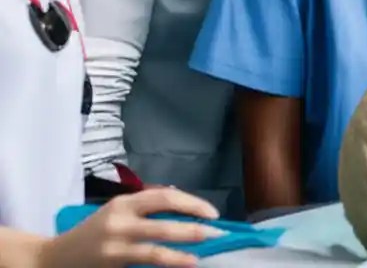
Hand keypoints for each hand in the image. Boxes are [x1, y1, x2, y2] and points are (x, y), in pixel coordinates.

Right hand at [36, 187, 221, 267]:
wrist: (56, 257)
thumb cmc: (95, 231)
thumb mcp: (117, 211)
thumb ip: (146, 206)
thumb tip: (184, 203)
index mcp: (124, 203)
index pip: (165, 198)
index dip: (192, 204)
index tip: (213, 213)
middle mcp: (119, 222)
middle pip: (163, 224)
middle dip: (193, 230)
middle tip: (216, 234)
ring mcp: (113, 247)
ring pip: (153, 252)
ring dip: (179, 256)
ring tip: (197, 259)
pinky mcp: (110, 266)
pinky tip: (178, 267)